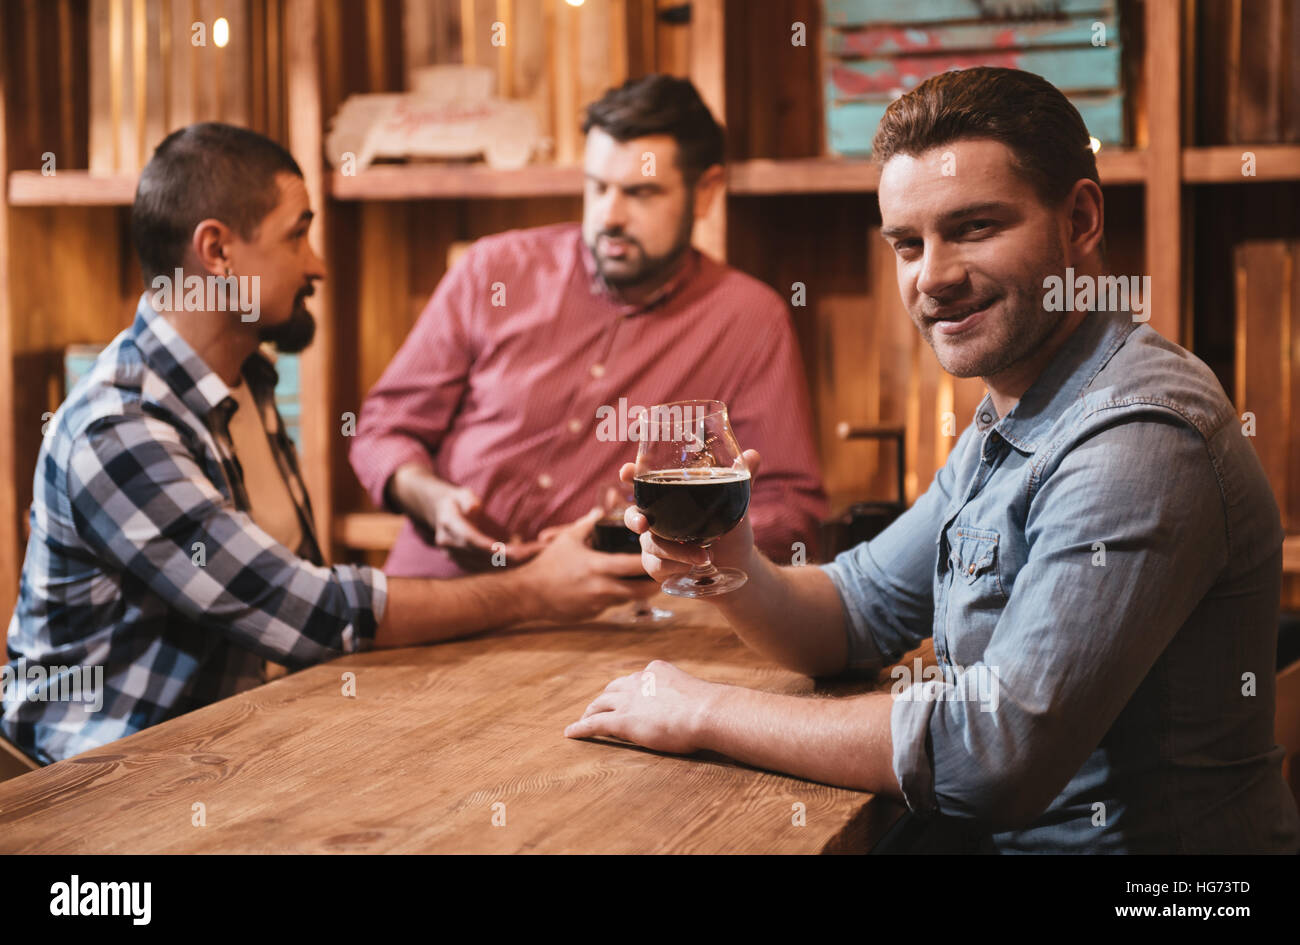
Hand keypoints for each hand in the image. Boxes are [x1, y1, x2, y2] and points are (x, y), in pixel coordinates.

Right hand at [401, 473, 541, 570]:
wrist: (440, 513)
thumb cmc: (457, 500)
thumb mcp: (461, 493)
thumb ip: (467, 499)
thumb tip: (474, 509)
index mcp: (448, 524)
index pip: (469, 538)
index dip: (489, 547)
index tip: (510, 550)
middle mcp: (448, 544)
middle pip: (480, 556)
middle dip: (508, 557)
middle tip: (535, 554)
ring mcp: (453, 556)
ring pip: (484, 566)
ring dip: (510, 564)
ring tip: (534, 557)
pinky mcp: (462, 563)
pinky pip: (484, 570)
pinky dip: (503, 567)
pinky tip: (523, 563)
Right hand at [518, 509, 653, 621]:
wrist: (529, 594)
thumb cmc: (548, 564)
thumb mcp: (568, 539)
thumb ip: (588, 524)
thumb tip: (600, 509)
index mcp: (598, 567)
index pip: (634, 566)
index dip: (651, 561)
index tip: (660, 555)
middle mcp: (601, 588)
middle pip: (641, 590)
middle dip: (656, 583)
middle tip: (664, 573)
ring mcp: (598, 604)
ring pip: (629, 599)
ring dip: (639, 590)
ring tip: (646, 579)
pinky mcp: (593, 614)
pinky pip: (613, 605)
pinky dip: (619, 596)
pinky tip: (619, 587)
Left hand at [564, 659, 722, 754]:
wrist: (706, 711)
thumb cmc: (710, 707)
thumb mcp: (695, 693)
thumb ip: (687, 695)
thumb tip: (698, 705)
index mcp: (655, 671)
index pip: (635, 679)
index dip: (627, 690)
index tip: (626, 697)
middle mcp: (638, 681)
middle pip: (613, 688)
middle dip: (605, 698)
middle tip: (599, 708)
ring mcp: (629, 700)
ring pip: (600, 704)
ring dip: (590, 712)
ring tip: (583, 720)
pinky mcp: (623, 720)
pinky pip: (595, 723)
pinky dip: (581, 727)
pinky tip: (571, 733)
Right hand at [620, 448, 762, 585]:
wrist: (736, 565)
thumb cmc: (730, 529)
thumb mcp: (738, 506)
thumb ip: (743, 482)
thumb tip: (753, 455)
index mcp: (669, 497)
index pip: (644, 482)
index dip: (631, 476)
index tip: (626, 471)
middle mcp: (656, 518)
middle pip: (634, 515)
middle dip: (635, 519)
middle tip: (645, 523)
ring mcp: (654, 543)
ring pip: (652, 545)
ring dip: (677, 551)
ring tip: (705, 556)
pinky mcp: (657, 566)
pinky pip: (657, 565)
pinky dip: (678, 566)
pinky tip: (695, 568)